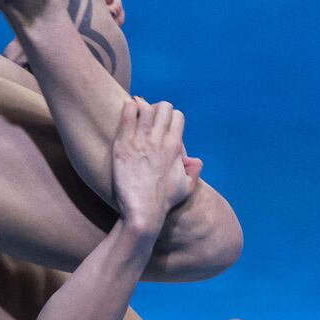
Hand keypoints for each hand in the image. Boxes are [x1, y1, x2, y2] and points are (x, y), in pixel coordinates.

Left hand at [112, 98, 201, 233]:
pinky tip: (127, 110)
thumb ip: (194, 171)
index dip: (171, 116)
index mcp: (175, 146)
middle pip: (163, 108)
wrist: (142, 212)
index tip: (164, 123)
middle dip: (158, 109)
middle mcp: (159, 140)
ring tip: (137, 115)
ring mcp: (141, 141)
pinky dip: (128, 108)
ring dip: (142, 108)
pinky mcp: (123, 145)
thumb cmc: (164, 202)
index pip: (177, 116)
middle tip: (150, 117)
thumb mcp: (187, 187)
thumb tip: (196, 161)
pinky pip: (126, 116)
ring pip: (145, 108)